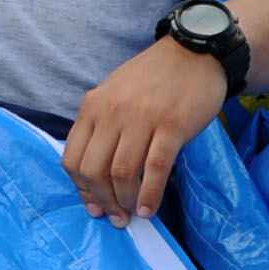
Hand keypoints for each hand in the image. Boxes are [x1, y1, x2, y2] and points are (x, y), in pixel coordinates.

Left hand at [63, 38, 228, 224]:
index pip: (73, 158)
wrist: (195, 52)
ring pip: (122, 173)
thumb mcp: (114, 94)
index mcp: (93, 106)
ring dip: (125, 201)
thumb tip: (95, 176)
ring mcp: (142, 118)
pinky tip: (148, 208)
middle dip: (103, 201)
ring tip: (133, 213)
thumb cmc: (154, 78)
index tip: (95, 205)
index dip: (81, 190)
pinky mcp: (172, 125)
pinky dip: (149, 194)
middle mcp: (112, 112)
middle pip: (94, 171)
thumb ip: (100, 126)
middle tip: (116, 217)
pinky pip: (155, 168)